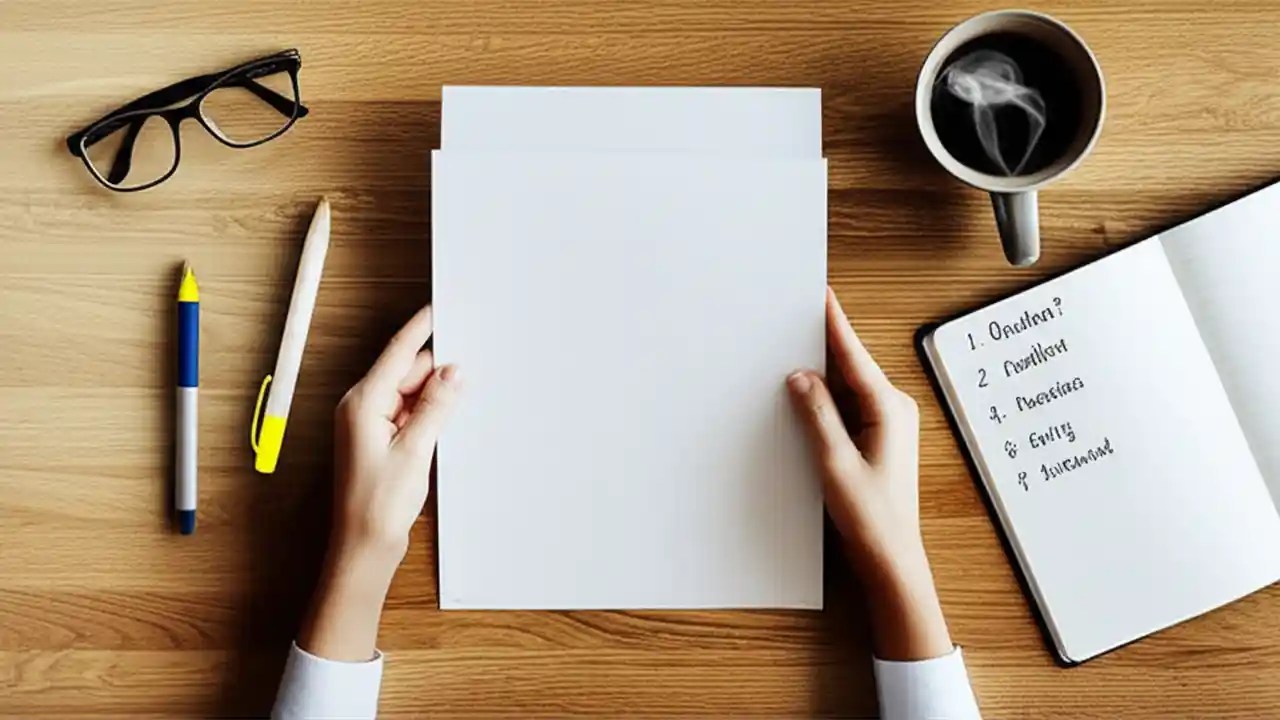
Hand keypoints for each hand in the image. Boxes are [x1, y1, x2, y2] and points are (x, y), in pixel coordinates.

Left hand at [299, 305, 460, 660]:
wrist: (363, 547)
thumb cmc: (378, 505)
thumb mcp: (415, 450)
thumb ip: (436, 407)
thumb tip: (455, 372)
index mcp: (364, 402)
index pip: (398, 352)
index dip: (422, 327)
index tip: (442, 306)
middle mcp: (363, 407)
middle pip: (408, 371)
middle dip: (439, 369)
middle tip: (473, 364)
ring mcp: (371, 423)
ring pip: (412, 393)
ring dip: (436, 395)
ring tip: (464, 399)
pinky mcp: (381, 439)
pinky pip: (410, 412)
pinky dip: (430, 413)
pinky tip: (449, 419)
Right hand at [787, 288, 951, 660]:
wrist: (892, 560)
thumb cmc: (872, 518)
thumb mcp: (835, 463)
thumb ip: (816, 415)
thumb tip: (799, 376)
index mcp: (888, 408)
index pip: (853, 354)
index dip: (833, 322)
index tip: (820, 292)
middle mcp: (892, 409)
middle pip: (850, 364)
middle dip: (822, 341)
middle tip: (793, 315)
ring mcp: (886, 424)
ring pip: (847, 385)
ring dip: (822, 371)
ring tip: (792, 347)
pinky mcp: (876, 438)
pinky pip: (847, 405)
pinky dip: (825, 396)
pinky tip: (805, 393)